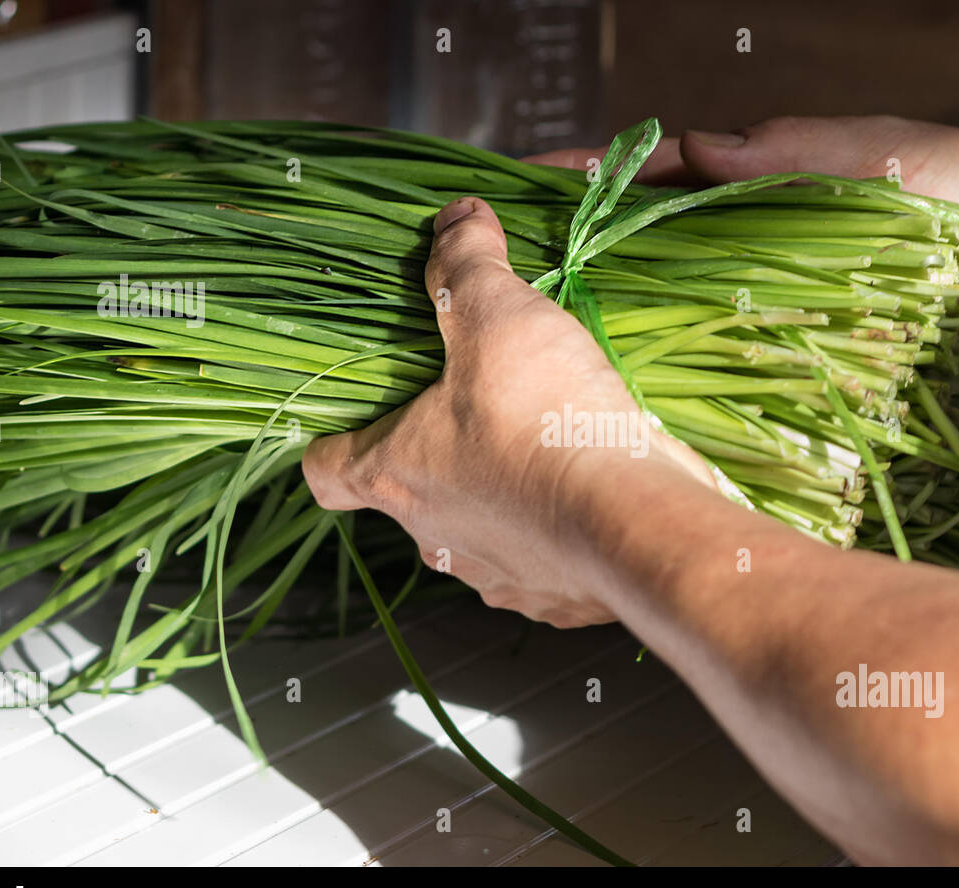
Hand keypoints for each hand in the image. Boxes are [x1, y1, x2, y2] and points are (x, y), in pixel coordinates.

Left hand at [302, 197, 715, 626]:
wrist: (633, 517)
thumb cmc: (543, 419)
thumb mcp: (498, 315)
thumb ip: (466, 265)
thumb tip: (455, 218)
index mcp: (395, 475)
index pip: (326, 472)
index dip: (333, 441)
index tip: (356, 420)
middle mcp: (435, 537)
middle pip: (410, 497)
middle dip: (439, 456)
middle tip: (481, 408)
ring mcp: (495, 574)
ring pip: (479, 530)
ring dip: (501, 493)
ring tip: (546, 444)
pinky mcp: (554, 597)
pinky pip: (542, 559)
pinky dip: (555, 528)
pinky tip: (588, 489)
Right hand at [530, 115, 958, 359]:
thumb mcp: (886, 153)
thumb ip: (790, 152)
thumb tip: (690, 143)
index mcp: (776, 169)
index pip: (662, 164)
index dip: (594, 173)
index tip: (525, 182)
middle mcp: (766, 229)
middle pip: (654, 232)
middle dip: (584, 242)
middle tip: (514, 263)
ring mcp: (784, 288)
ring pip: (682, 291)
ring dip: (616, 303)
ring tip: (548, 324)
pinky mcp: (813, 341)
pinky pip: (732, 345)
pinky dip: (679, 353)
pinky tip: (633, 373)